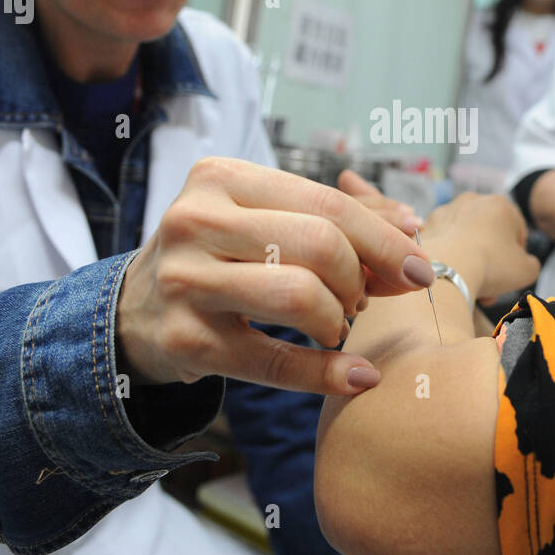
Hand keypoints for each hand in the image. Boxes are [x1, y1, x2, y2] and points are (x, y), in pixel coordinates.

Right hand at [116, 158, 435, 394]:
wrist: (135, 311)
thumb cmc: (218, 257)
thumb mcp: (263, 220)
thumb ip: (337, 219)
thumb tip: (411, 226)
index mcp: (221, 178)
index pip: (326, 204)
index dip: (385, 240)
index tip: (419, 270)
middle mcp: (196, 221)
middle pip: (319, 245)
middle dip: (360, 280)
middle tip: (360, 301)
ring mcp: (185, 281)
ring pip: (299, 296)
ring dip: (338, 321)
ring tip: (335, 326)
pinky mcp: (185, 341)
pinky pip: (274, 362)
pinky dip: (326, 374)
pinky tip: (356, 376)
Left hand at [421, 192, 539, 301]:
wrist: (445, 270)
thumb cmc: (491, 266)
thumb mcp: (527, 270)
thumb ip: (531, 264)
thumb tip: (523, 264)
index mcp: (501, 205)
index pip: (517, 232)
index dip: (517, 258)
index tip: (510, 275)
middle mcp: (472, 200)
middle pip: (489, 236)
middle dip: (491, 262)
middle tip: (491, 286)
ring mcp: (446, 211)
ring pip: (466, 241)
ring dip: (472, 262)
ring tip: (472, 286)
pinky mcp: (427, 226)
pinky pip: (446, 245)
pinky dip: (451, 259)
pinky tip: (453, 278)